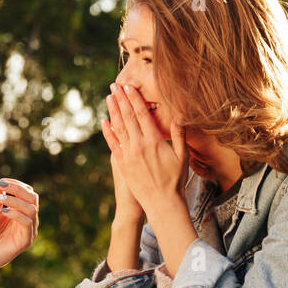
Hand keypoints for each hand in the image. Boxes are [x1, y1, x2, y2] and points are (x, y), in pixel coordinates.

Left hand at [0, 173, 39, 287]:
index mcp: (19, 210)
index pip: (27, 192)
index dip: (16, 184)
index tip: (0, 181)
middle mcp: (26, 219)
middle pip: (33, 198)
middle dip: (18, 189)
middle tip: (2, 186)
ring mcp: (28, 230)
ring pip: (31, 209)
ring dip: (15, 200)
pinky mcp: (26, 241)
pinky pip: (27, 223)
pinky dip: (17, 214)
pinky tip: (4, 211)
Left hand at [106, 84, 187, 216]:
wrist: (162, 203)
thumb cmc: (176, 180)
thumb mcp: (183, 156)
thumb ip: (179, 135)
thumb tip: (180, 116)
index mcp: (155, 140)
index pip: (142, 114)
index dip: (134, 99)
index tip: (129, 87)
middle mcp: (139, 145)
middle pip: (127, 117)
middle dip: (121, 99)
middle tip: (114, 85)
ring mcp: (129, 155)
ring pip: (118, 128)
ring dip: (113, 111)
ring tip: (109, 97)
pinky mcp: (122, 164)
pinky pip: (113, 144)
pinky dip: (108, 132)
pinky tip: (104, 121)